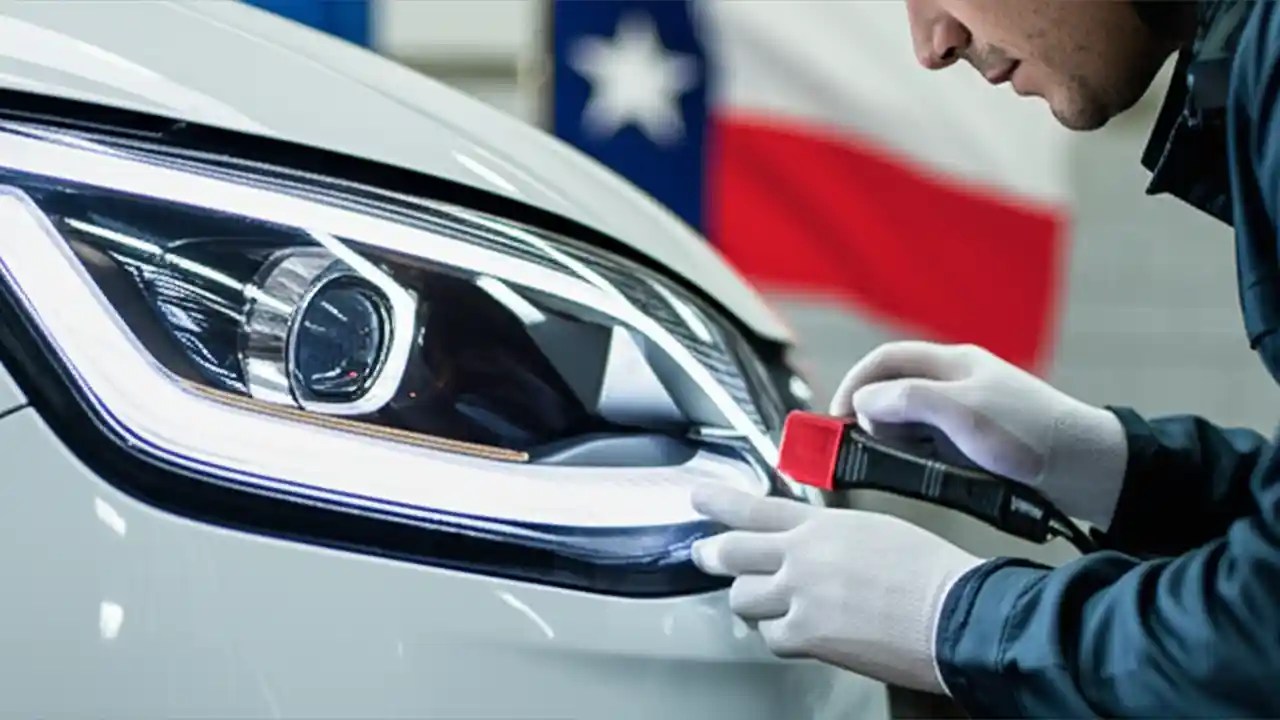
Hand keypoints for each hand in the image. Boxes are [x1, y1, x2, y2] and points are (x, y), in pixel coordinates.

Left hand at [690, 484, 984, 694]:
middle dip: (712, 554)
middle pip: (733, 551)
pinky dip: (780, 635)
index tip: (698, 498)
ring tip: (764, 603)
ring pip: (743, 597)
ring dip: (751, 600)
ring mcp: (800, 595)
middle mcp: (801, 555)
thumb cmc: (929, 570)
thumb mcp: (875, 531)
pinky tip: (797, 632)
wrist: (954, 611)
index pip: (755, 508)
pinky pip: (771, 636)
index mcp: (821, 525)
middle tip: (705, 555)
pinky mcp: (807, 634)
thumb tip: (811, 549)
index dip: (720, 502)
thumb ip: (831, 538)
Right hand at [828, 341, 1127, 528]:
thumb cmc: (1029, 434)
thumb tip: (864, 403)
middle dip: (872, 416)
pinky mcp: (975, 444)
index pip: (885, 361)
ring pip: (909, 421)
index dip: (855, 385)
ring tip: (895, 465)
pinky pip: (930, 445)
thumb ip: (908, 401)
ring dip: (894, 440)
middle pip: (893, 390)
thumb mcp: (963, 413)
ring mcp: (965, 414)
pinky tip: (922, 475)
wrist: (1088, 469)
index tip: (836, 420)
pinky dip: (916, 457)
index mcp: (952, 363)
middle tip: (865, 448)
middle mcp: (954, 383)